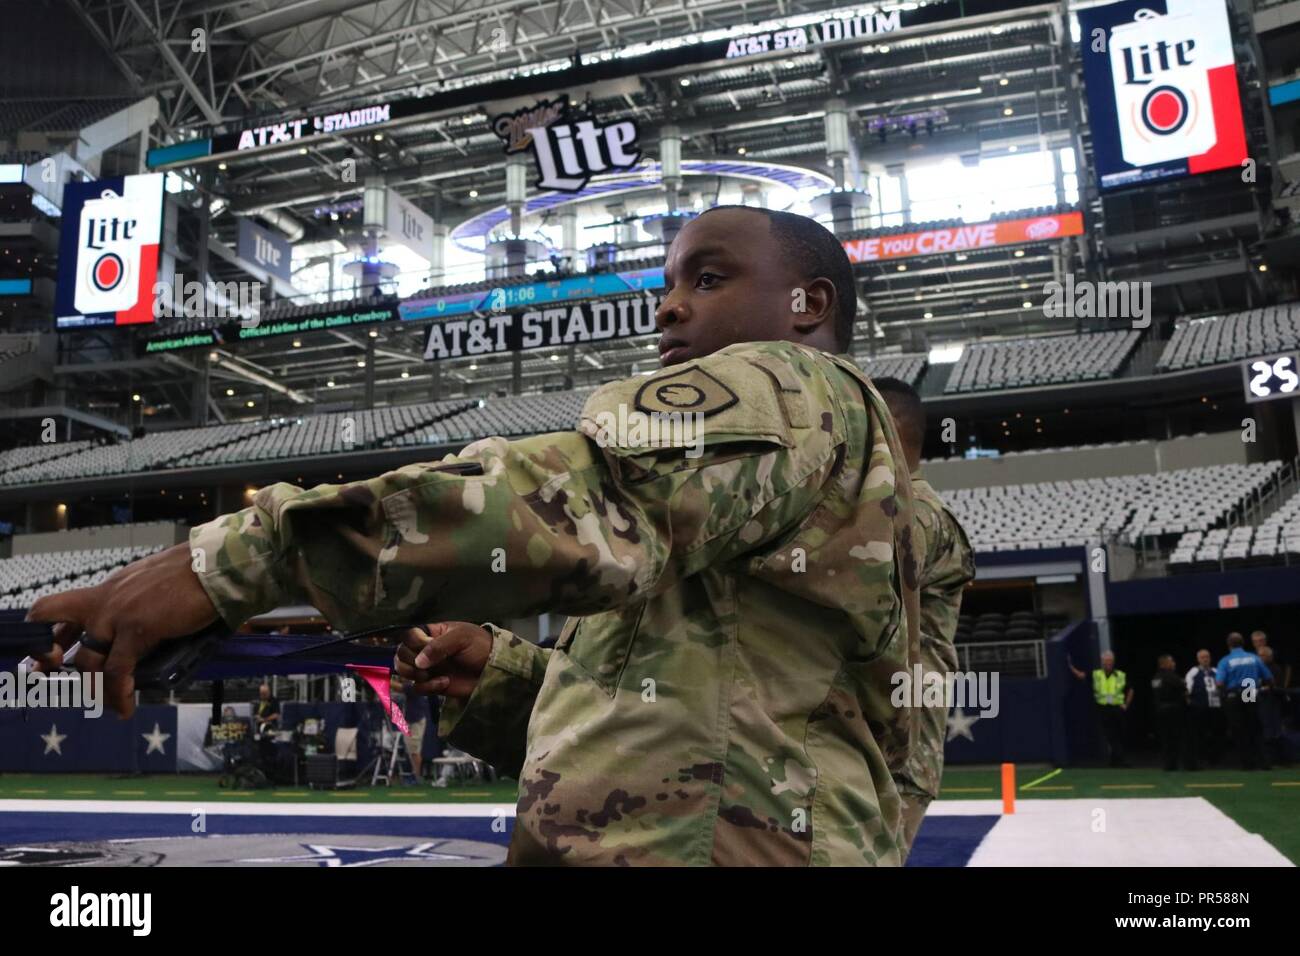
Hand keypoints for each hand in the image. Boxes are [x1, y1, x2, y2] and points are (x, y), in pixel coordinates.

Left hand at [24, 542, 218, 717]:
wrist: (213, 567)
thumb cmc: (193, 572)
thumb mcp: (151, 582)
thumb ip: (136, 601)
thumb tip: (142, 624)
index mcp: (107, 590)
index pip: (58, 608)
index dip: (47, 635)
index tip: (51, 657)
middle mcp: (103, 600)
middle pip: (54, 625)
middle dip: (46, 655)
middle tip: (52, 677)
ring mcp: (116, 615)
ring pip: (86, 661)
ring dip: (95, 690)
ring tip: (110, 705)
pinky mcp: (136, 629)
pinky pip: (117, 670)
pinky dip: (119, 694)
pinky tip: (127, 707)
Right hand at [393, 622, 491, 700]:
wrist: (494, 670)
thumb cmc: (480, 646)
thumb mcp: (461, 638)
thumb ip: (439, 646)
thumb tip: (418, 661)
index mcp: (432, 633)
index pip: (408, 635)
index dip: (412, 641)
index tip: (425, 645)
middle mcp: (426, 650)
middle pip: (401, 653)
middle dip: (409, 660)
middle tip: (425, 665)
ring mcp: (428, 668)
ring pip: (404, 671)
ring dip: (414, 674)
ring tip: (429, 675)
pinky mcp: (433, 685)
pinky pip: (417, 688)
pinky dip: (427, 687)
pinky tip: (444, 682)